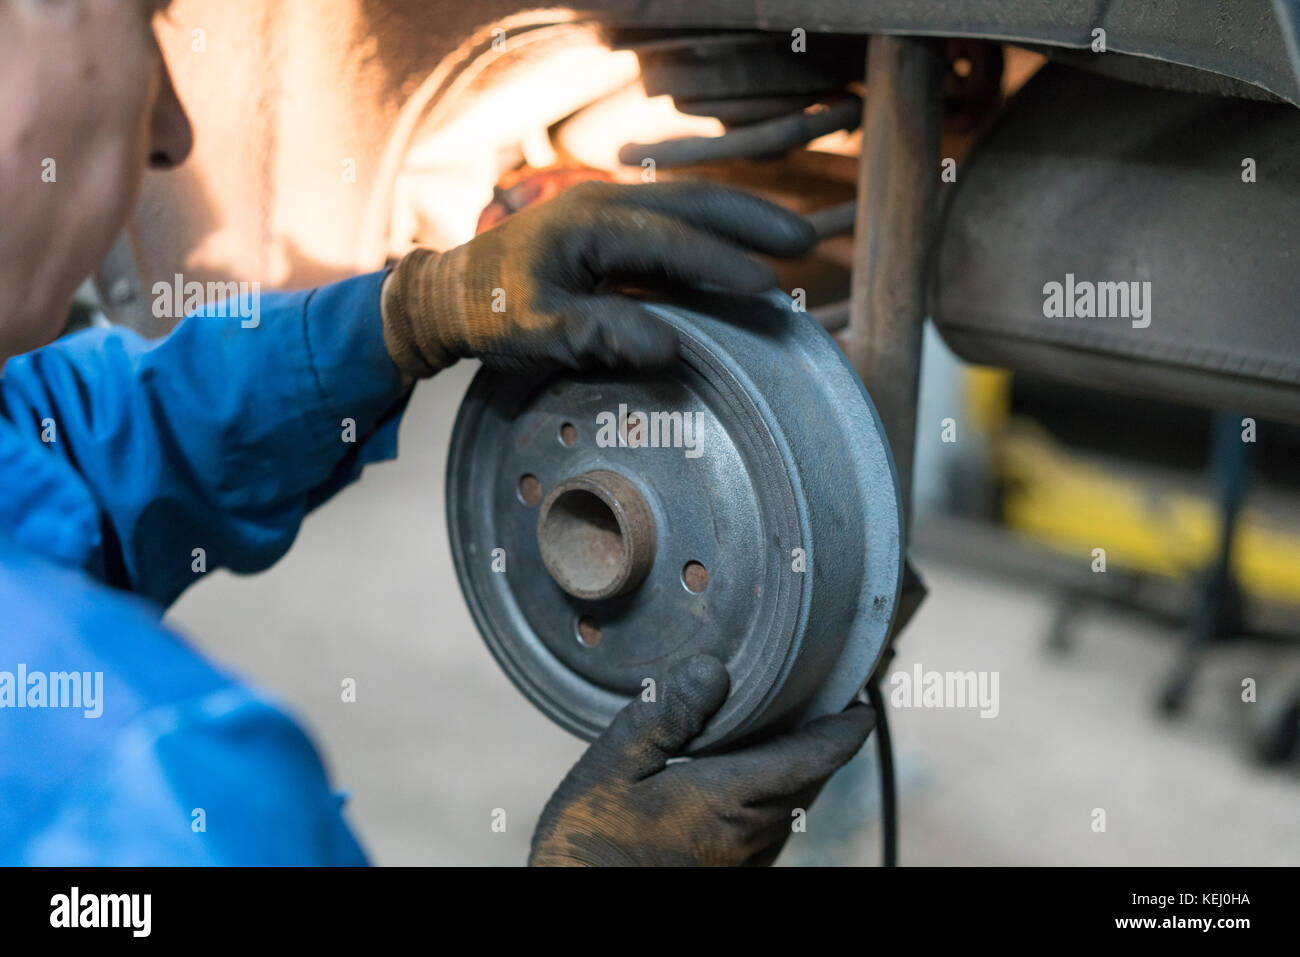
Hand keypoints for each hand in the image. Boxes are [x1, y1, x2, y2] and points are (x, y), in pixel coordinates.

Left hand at [380, 181, 815, 376]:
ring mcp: (607, 212)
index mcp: (590, 224)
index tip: (768, 287)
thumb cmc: (490, 312)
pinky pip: (672, 223)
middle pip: (694, 203)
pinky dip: (711, 232)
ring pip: (687, 205)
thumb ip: (601, 336)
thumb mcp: (538, 333)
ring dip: (738, 219)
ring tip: (789, 238)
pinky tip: (736, 250)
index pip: (673, 243)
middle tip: (805, 241)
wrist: (448, 293)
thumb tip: (669, 349)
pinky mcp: (608, 228)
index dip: (723, 265)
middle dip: (752, 221)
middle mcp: (605, 204)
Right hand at [530, 655, 874, 865]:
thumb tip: (712, 670)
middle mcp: (746, 836)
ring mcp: (739, 861)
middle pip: (808, 783)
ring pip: (792, 810)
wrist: (575, 903)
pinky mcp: (725, 873)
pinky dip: (779, 797)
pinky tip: (756, 780)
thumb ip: (665, 717)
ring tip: (799, 732)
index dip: (842, 732)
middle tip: (833, 703)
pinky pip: (770, 831)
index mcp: (726, 801)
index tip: (861, 704)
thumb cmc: (586, 844)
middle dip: (826, 744)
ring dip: (804, 771)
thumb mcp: (611, 768)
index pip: (808, 761)